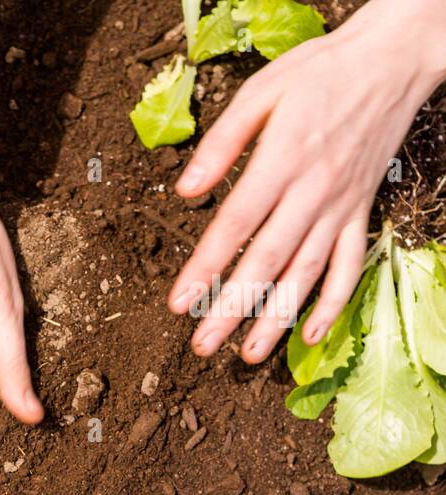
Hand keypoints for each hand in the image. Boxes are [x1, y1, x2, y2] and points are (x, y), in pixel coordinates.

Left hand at [169, 0, 445, 358]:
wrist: (391, 62)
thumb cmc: (318, 75)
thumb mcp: (260, 92)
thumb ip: (221, 143)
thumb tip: (184, 190)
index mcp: (283, 159)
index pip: (237, 224)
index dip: (206, 267)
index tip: (179, 302)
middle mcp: (313, 190)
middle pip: (268, 260)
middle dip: (232, 308)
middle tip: (201, 345)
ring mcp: (341, 205)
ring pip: (307, 272)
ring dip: (277, 318)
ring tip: (247, 356)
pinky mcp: (361, 211)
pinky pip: (350, 265)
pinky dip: (334, 303)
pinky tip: (310, 336)